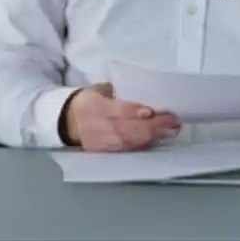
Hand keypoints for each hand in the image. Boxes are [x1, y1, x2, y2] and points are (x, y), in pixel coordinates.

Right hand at [62, 82, 180, 151]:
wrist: (66, 121)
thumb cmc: (86, 101)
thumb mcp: (96, 89)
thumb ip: (116, 90)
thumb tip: (140, 89)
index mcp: (94, 105)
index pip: (117, 110)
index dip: (134, 112)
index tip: (151, 111)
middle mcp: (98, 125)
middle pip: (128, 128)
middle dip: (153, 126)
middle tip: (173, 121)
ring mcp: (102, 141)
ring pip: (130, 141)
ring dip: (153, 136)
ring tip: (171, 130)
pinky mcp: (106, 151)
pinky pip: (127, 149)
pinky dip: (144, 144)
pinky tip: (157, 139)